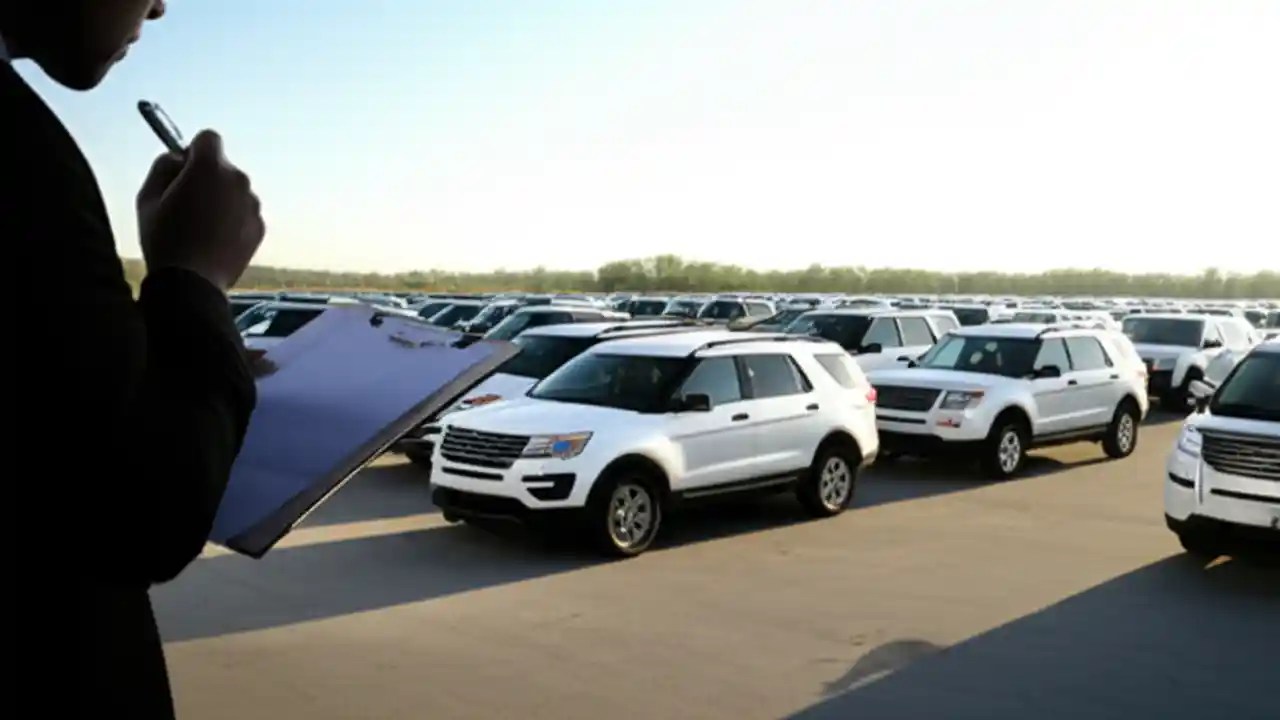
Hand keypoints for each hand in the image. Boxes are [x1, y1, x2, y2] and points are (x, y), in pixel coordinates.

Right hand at [137, 130, 264, 291]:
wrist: (192, 282)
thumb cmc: (164, 238)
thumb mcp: (148, 197)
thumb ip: (163, 166)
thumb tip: (177, 157)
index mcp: (209, 167)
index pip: (208, 138)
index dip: (194, 151)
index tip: (184, 169)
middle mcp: (238, 180)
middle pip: (223, 167)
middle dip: (208, 177)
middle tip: (188, 203)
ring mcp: (252, 204)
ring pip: (235, 191)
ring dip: (222, 199)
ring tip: (201, 227)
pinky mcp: (260, 226)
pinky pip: (244, 213)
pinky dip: (233, 220)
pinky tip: (216, 240)